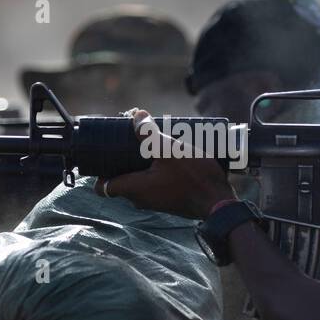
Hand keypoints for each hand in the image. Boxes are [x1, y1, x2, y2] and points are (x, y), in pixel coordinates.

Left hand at [96, 109, 234, 219]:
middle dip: (124, 159)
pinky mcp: (171, 199)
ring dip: (142, 163)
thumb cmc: (193, 178)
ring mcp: (157, 201)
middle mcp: (142, 199)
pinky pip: (155, 183)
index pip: (104, 187)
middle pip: (122, 179)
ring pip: (140, 180)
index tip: (104, 155)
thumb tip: (136, 116)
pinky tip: (169, 155)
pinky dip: (156, 170)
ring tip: (153, 142)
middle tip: (131, 140)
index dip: (99, 172)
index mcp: (135, 189)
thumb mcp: (169, 150)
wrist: (220, 203)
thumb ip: (149, 134)